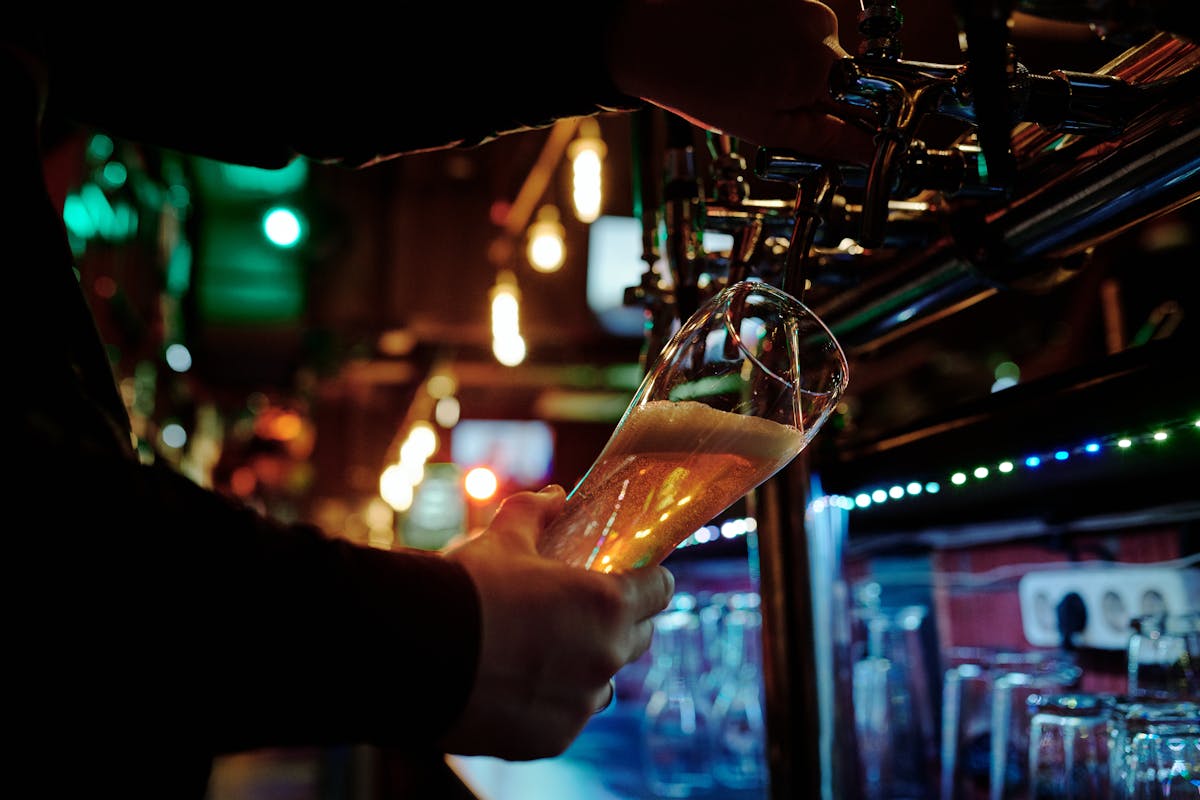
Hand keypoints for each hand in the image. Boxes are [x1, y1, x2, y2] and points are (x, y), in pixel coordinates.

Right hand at [440, 485, 674, 759]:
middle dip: (621, 622)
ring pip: (605, 683)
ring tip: (549, 651)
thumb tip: (554, 497)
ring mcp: (581, 703)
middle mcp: (606, 656)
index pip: (661, 589)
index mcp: (608, 603)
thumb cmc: (467, 589)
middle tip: (584, 610)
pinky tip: (520, 685)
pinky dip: (554, 702)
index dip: (648, 580)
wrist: (416, 653)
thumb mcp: (503, 539)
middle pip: (640, 638)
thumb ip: (535, 513)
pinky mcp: (553, 738)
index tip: (631, 576)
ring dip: (590, 666)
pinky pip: (569, 717)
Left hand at [607, 0, 875, 163]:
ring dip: (794, 65)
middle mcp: (821, 25)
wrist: (653, 35)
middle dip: (814, 92)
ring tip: (748, 72)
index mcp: (819, 67)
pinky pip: (798, 24)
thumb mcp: (763, 128)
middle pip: (841, 72)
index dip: (849, 122)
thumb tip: (868, 151)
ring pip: (818, 47)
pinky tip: (744, 47)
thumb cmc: (700, 85)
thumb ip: (823, 138)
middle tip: (768, 101)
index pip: (863, 102)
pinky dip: (779, 39)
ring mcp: (804, 0)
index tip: (836, 134)